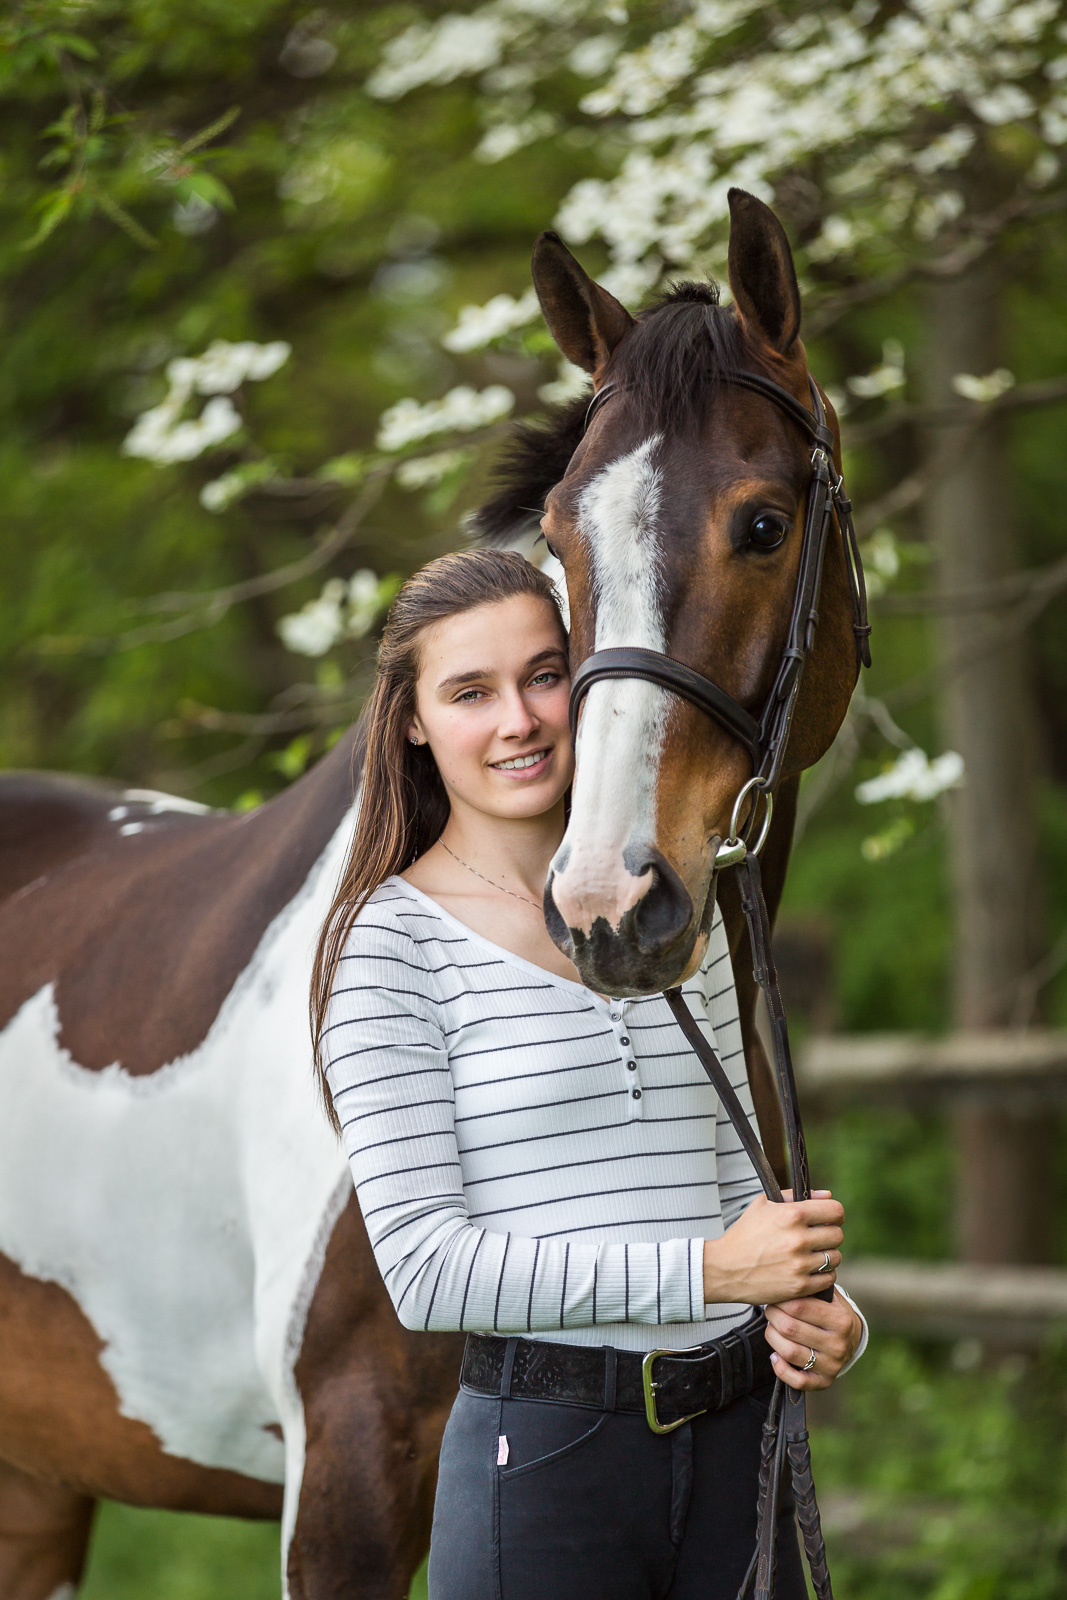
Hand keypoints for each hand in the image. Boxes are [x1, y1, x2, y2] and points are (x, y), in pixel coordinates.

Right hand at [702, 1189, 842, 1306]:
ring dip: (826, 1257)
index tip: (828, 1219)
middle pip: (837, 1235)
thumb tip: (826, 1195)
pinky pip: (829, 1279)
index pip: (835, 1211)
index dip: (834, 1214)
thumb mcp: (763, 1205)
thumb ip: (794, 1196)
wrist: (724, 1269)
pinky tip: (809, 1271)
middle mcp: (798, 1239)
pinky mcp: (799, 1286)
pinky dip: (823, 1275)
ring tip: (811, 1256)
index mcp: (791, 1214)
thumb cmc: (743, 1234)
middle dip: (829, 1235)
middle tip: (816, 1239)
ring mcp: (800, 1265)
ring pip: (835, 1258)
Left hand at [765, 1288, 862, 1389]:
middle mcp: (838, 1344)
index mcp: (840, 1320)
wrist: (851, 1341)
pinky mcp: (824, 1382)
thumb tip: (786, 1279)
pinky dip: (780, 1368)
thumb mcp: (830, 1297)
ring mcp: (831, 1365)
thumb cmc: (833, 1313)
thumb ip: (812, 1289)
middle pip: (790, 1328)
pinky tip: (775, 1355)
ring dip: (772, 1337)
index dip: (780, 1300)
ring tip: (772, 1328)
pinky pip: (797, 1381)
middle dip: (773, 1316)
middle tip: (770, 1310)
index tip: (775, 1296)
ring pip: (789, 1352)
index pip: (799, 1306)